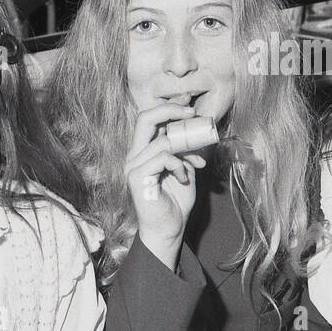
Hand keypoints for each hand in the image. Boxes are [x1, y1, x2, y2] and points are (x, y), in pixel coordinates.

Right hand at [126, 104, 206, 266]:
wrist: (169, 229)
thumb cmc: (176, 201)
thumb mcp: (185, 168)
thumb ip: (186, 150)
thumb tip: (198, 131)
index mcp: (143, 151)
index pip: (150, 119)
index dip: (168, 106)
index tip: (188, 101)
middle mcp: (134, 155)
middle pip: (145, 119)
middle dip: (170, 111)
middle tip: (191, 113)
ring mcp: (133, 166)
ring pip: (160, 140)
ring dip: (185, 148)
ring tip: (196, 163)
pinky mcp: (137, 177)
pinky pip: (162, 157)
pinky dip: (179, 164)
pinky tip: (184, 178)